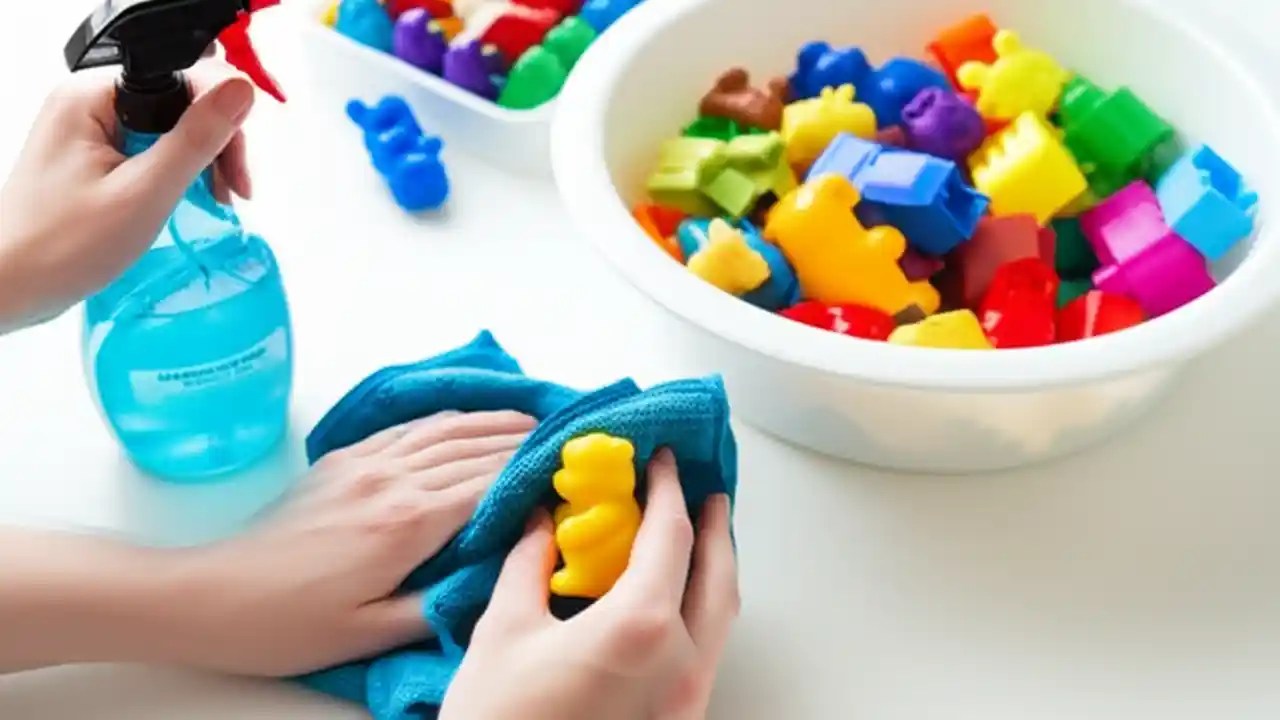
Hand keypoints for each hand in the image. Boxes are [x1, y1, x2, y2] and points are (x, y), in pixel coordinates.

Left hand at [0, 61, 254, 331]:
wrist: (11, 285)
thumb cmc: (61, 246)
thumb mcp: (144, 192)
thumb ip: (196, 138)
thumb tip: (240, 89)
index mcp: (92, 96)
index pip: (185, 81)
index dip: (222, 121)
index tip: (236, 173)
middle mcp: (87, 103)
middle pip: (179, 102)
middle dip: (214, 144)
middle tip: (230, 193)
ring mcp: (87, 129)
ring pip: (168, 128)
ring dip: (199, 161)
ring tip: (213, 200)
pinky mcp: (92, 156)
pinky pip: (149, 149)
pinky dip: (175, 173)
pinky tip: (185, 198)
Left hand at [0, 411, 536, 676]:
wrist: (211, 596)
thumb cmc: (290, 624)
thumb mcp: (370, 632)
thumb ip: (437, 605)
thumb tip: (490, 576)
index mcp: (406, 522)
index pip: (488, 483)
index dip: (533, 469)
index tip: (572, 462)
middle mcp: (391, 480)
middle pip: (474, 447)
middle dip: (524, 438)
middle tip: (567, 434)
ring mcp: (364, 463)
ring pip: (444, 429)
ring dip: (491, 420)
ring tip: (531, 420)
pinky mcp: (342, 460)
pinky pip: (407, 427)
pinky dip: (446, 417)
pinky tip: (465, 418)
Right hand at [442, 451, 739, 719]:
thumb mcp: (504, 631)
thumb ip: (529, 565)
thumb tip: (540, 521)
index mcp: (642, 628)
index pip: (671, 537)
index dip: (666, 492)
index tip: (659, 462)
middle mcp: (682, 662)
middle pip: (718, 575)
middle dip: (715, 527)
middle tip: (704, 491)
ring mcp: (689, 699)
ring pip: (723, 617)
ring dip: (716, 568)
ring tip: (702, 537)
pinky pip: (709, 651)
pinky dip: (703, 609)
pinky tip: (678, 600)